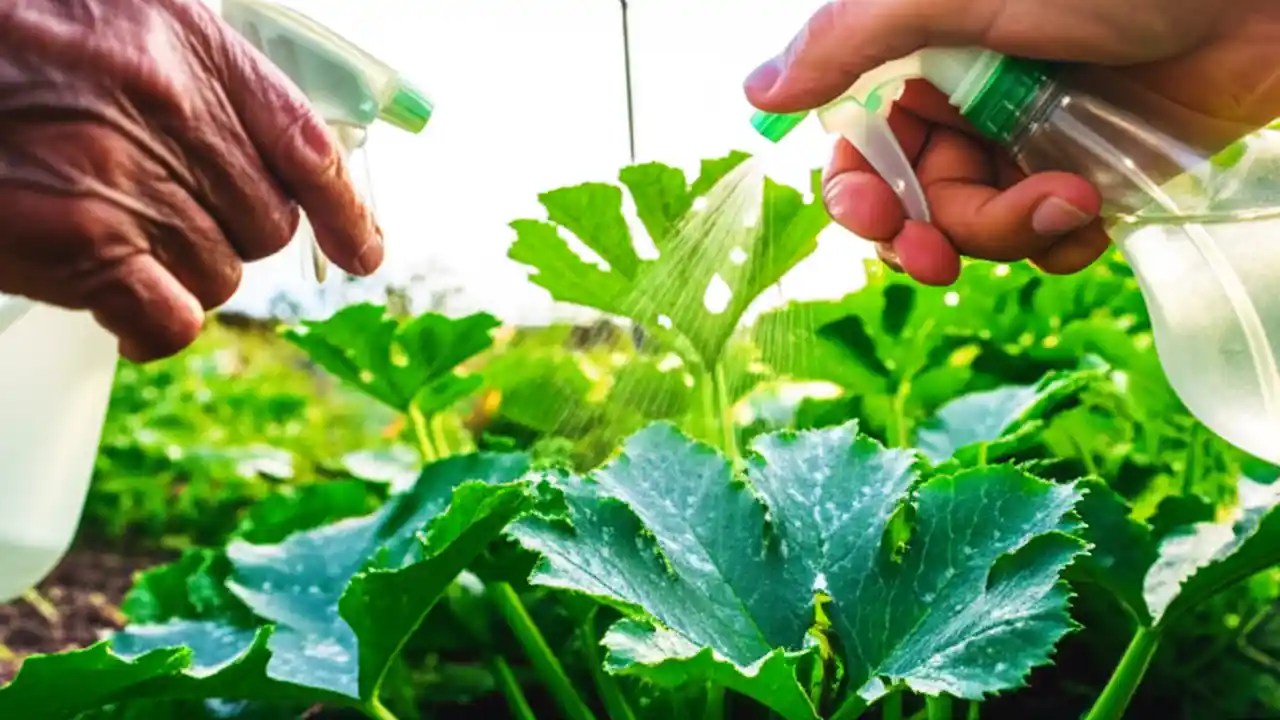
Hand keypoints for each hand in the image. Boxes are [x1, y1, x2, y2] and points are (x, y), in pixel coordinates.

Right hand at [0, 0, 381, 360]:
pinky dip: (153, 326)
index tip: (363, 252)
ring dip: (178, 274)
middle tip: (162, 217)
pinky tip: (123, 308)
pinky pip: (170, 321)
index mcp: (191, 45)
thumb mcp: (115, 10)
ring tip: (114, 240)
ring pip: (217, 276)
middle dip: (225, 234)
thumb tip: (273, 151)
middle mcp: (175, 111)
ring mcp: (129, 179)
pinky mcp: (83, 243)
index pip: (309, 146)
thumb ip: (192, 67)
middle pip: (263, 226)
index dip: (347, 212)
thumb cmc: (10, 34)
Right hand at [745, 0, 1279, 284]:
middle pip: (912, 200)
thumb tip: (758, 92)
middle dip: (933, 233)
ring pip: (977, 227)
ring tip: (1070, 199)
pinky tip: (1093, 216)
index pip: (857, 141)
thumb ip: (854, 40)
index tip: (877, 222)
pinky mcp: (1086, 172)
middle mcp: (967, 96)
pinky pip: (1045, 240)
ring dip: (1011, 233)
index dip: (857, 192)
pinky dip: (1062, 243)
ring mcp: (1027, 138)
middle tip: (947, 260)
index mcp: (924, 48)